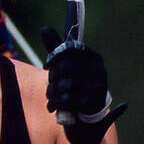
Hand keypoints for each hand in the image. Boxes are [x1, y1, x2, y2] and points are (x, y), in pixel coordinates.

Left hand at [40, 26, 126, 143]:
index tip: (47, 64)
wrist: (88, 114)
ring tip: (49, 97)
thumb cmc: (74, 84)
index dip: (54, 56)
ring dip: (51, 93)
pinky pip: (69, 99)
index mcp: (92, 56)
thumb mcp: (65, 65)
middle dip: (52, 77)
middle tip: (49, 84)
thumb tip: (44, 28)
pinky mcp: (94, 101)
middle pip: (64, 67)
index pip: (69, 49)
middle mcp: (98, 69)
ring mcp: (98, 85)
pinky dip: (56, 103)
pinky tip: (52, 106)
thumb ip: (56, 47)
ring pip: (64, 84)